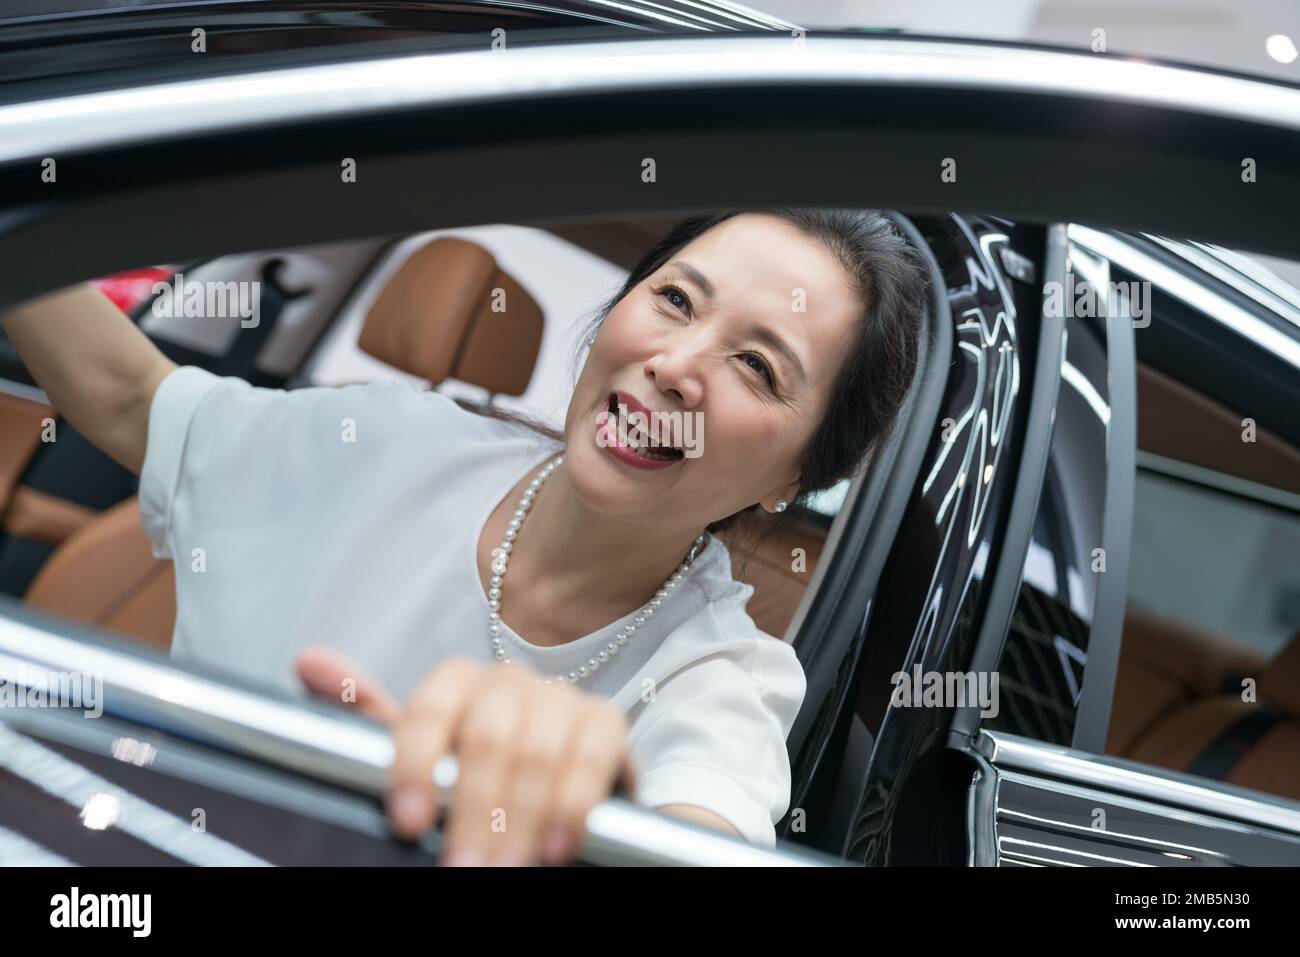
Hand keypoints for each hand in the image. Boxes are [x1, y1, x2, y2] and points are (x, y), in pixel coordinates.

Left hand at [296, 648, 636, 865]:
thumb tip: (311, 663)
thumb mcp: (423, 755)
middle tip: (463, 869)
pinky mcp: (605, 722)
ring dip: (522, 819)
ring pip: (538, 750)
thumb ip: (369, 721)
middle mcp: (509, 682)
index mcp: (457, 684)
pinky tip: (558, 844)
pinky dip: (574, 802)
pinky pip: (593, 753)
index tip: (410, 821)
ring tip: (508, 869)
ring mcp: (560, 699)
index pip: (431, 707)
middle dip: (475, 811)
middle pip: (489, 736)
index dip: (417, 764)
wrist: (554, 782)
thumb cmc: (478, 773)